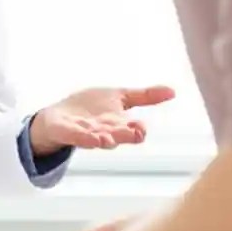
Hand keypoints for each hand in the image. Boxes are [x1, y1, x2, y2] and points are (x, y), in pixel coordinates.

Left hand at [30, 85, 174, 156]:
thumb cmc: (91, 108)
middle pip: (118, 136)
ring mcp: (86, 133)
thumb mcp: (119, 97)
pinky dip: (82, 137)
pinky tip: (87, 137)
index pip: (134, 130)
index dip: (138, 129)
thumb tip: (173, 91)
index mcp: (119, 124)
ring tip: (105, 139)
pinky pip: (75, 136)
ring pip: (97, 138)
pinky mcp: (68, 132)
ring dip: (102, 139)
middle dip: (124, 135)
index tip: (142, 128)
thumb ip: (144, 96)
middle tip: (134, 134)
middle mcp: (105, 131)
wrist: (59, 115)